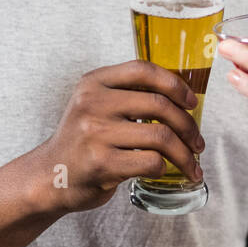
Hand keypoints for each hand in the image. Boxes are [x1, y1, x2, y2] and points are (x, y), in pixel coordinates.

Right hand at [29, 59, 205, 215]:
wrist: (49, 177)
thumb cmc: (84, 141)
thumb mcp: (95, 105)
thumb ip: (128, 94)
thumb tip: (183, 97)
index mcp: (93, 83)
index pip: (143, 69)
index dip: (174, 83)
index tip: (192, 101)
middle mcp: (92, 104)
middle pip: (159, 105)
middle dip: (188, 125)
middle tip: (198, 141)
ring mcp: (95, 134)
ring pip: (161, 136)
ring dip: (185, 153)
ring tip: (192, 163)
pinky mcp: (101, 163)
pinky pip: (151, 161)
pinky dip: (165, 167)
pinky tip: (164, 172)